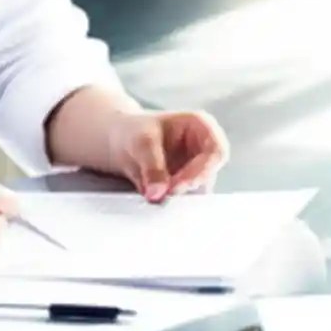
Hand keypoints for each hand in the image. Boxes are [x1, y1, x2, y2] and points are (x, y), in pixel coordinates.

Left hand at [109, 111, 229, 202]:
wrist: (115, 141)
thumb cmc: (132, 131)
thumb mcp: (141, 142)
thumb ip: (152, 167)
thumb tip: (157, 194)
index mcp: (201, 127)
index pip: (215, 152)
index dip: (201, 172)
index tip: (175, 188)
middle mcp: (203, 150)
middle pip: (208, 176)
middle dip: (186, 189)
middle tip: (162, 198)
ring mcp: (195, 171)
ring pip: (197, 192)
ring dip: (178, 199)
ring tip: (155, 199)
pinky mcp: (183, 188)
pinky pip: (184, 201)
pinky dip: (170, 204)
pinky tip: (154, 202)